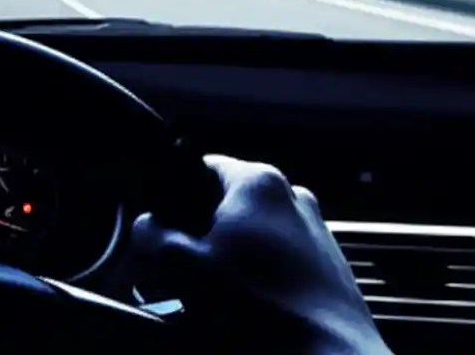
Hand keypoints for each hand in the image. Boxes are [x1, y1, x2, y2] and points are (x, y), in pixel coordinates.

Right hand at [131, 155, 390, 354]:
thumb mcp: (183, 268)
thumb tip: (146, 226)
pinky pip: (278, 259)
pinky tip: (241, 305)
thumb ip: (153, 236)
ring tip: (204, 294)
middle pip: (226, 203)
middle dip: (197, 232)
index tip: (157, 225)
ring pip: (253, 233)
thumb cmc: (257, 308)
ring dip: (225, 256)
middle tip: (172, 268)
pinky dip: (255, 275)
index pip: (200, 165)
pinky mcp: (328, 266)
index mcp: (257, 182)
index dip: (171, 194)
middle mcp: (292, 196)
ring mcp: (316, 230)